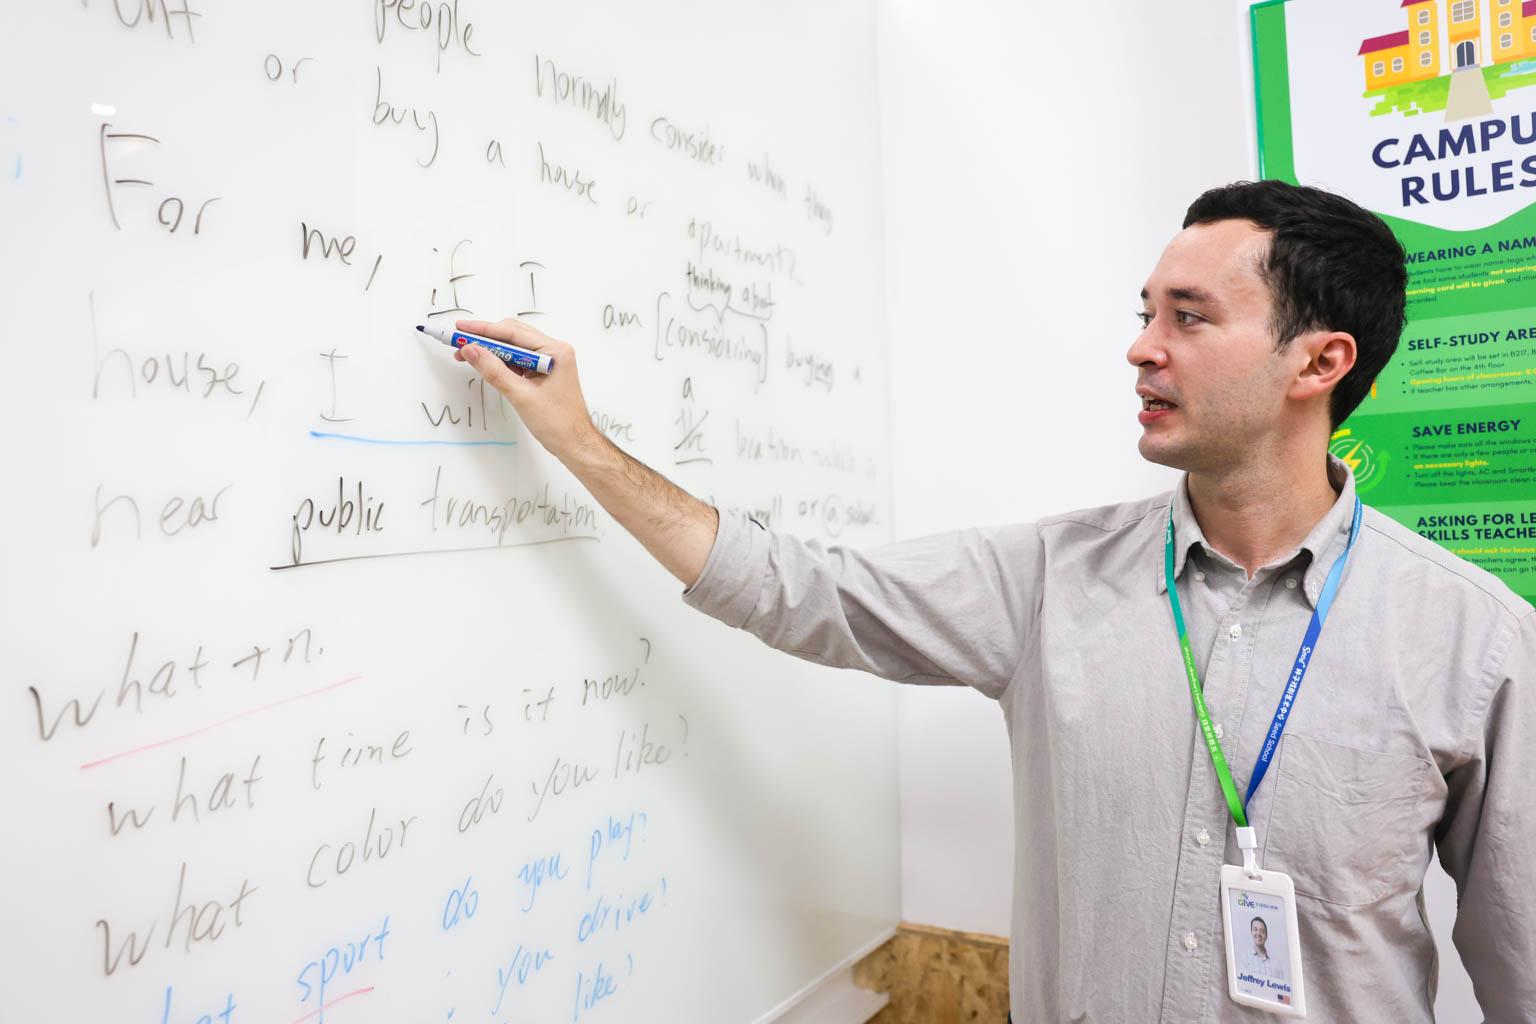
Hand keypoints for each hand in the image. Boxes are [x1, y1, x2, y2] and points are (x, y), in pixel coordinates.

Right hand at [453, 317, 598, 458]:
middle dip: (485, 339)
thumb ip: (494, 370)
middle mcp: (554, 351)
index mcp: (555, 351)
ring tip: (466, 355)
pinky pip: (518, 361)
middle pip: (513, 336)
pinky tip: (485, 365)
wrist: (575, 444)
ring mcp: (549, 361)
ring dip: (491, 351)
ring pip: (514, 349)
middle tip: (458, 342)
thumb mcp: (520, 395)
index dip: (484, 330)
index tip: (461, 328)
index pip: (513, 333)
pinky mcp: (544, 372)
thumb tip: (470, 350)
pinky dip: (501, 362)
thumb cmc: (557, 423)